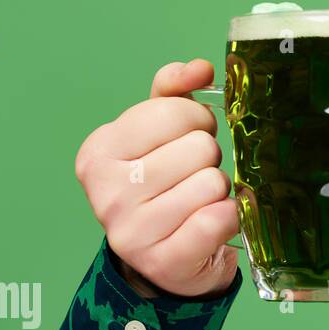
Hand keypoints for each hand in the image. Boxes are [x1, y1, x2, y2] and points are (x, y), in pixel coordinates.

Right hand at [74, 60, 239, 298]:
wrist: (166, 256)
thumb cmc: (164, 183)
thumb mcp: (160, 132)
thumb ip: (175, 91)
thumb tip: (200, 68)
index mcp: (99, 150)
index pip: (172, 112)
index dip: (197, 120)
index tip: (189, 136)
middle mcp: (106, 191)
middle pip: (198, 148)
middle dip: (208, 157)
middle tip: (195, 173)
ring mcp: (131, 231)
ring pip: (212, 182)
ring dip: (218, 188)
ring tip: (200, 199)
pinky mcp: (163, 261)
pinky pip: (218, 219)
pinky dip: (230, 215)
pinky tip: (213, 221)